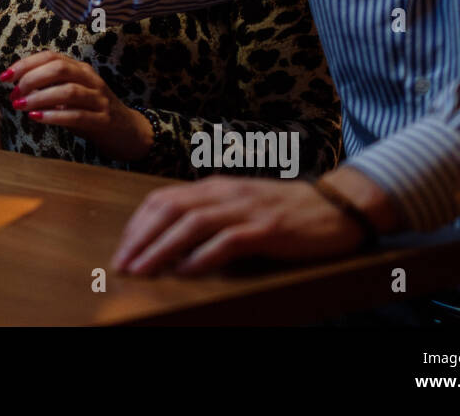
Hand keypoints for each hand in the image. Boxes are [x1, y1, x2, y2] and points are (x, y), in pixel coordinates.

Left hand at [3, 51, 153, 162]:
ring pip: (68, 90)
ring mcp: (99, 99)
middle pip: (59, 68)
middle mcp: (90, 79)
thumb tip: (18, 88)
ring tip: (21, 106)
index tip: (5, 77)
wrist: (128, 132)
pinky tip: (37, 118)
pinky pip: (77, 115)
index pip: (51, 56)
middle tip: (15, 93)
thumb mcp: (70, 95)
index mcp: (80, 69)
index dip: (25, 64)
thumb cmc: (91, 112)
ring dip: (40, 97)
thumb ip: (49, 88)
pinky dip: (54, 116)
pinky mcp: (103, 120)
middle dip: (32, 78)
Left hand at [111, 175, 365, 276]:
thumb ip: (209, 217)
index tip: (122, 248)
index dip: (137, 224)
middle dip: (140, 238)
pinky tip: (188, 272)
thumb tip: (173, 246)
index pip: (162, 199)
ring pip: (192, 224)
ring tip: (143, 271)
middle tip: (122, 264)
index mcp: (215, 187)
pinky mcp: (268, 229)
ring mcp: (247, 209)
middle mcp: (225, 193)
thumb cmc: (286, 211)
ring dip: (162, 249)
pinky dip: (204, 257)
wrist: (337, 206)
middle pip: (170, 210)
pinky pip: (229, 241)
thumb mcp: (240, 206)